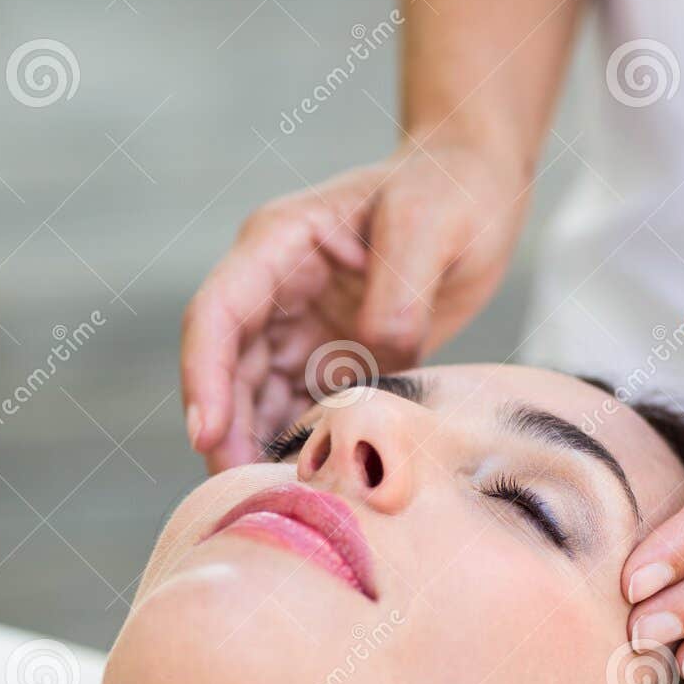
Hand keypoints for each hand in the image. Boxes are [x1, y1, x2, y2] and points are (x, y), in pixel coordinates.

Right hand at [180, 141, 528, 470]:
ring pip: (255, 395)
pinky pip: (298, 405)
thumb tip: (377, 355)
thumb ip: (399, 291)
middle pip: (228, 367)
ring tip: (275, 496)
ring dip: (256, 443)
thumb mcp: (432, 223)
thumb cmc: (454, 187)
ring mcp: (298, 322)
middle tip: (242, 492)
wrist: (480, 187)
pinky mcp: (328, 352)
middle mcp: (275, 285)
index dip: (204, 375)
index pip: (218, 312)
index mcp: (281, 242)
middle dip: (226, 430)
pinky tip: (313, 479)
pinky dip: (297, 441)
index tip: (206, 434)